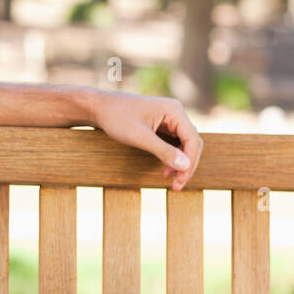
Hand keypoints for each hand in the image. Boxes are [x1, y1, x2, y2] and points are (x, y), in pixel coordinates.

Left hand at [87, 91, 203, 190]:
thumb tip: (185, 166)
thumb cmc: (116, 118)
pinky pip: (175, 143)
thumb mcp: (139, 137)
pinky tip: (166, 169)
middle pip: (192, 143)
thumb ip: (162, 151)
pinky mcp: (163, 125)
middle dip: (186, 165)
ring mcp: (170, 118)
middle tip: (177, 185)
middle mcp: (175, 113)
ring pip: (185, 144)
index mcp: (174, 110)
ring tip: (170, 178)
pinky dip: (172, 157)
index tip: (180, 180)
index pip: (193, 139)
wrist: (99, 108)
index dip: (190, 162)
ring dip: (180, 162)